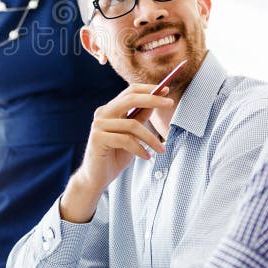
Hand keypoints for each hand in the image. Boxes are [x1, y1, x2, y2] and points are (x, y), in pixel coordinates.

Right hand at [60, 83, 170, 221]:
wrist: (96, 177)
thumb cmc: (115, 156)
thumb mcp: (132, 135)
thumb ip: (140, 118)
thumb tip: (155, 102)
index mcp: (110, 109)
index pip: (130, 92)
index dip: (148, 89)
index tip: (166, 90)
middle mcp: (102, 113)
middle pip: (130, 99)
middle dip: (152, 99)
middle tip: (170, 103)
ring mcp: (98, 125)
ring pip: (132, 124)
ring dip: (151, 138)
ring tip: (161, 150)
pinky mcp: (98, 138)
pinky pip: (126, 140)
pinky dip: (140, 149)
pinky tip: (146, 157)